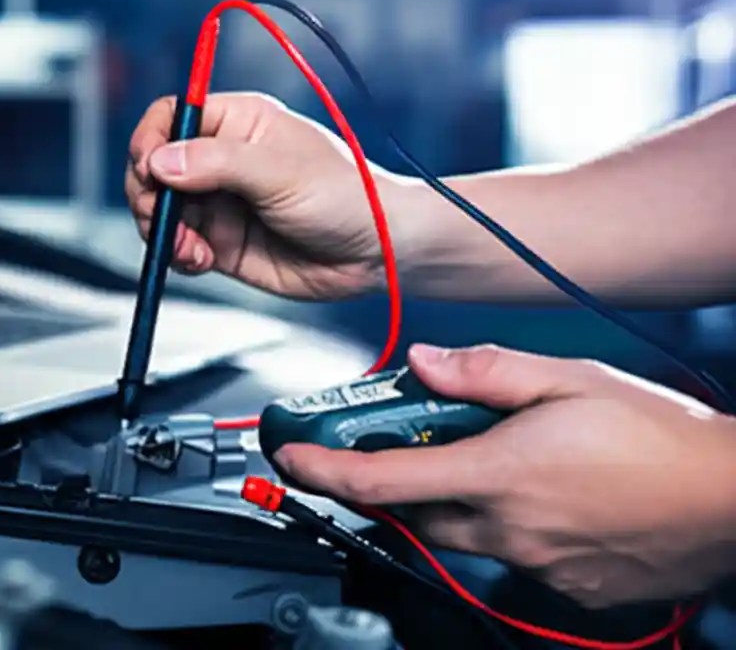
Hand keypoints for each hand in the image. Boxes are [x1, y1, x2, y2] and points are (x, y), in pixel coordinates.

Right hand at [125, 92, 415, 299]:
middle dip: (148, 194)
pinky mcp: (220, 242)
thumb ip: (218, 164)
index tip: (148, 169)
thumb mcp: (281, 173)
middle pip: (154, 166)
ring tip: (189, 249)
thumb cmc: (345, 197)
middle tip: (161, 218)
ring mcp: (218, 202)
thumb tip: (160, 161)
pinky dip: (178, 256)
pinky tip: (200, 261)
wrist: (376, 254)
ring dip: (161, 231)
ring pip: (160, 210)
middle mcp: (220, 160)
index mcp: (236, 123)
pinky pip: (177, 246)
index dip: (151, 139)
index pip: (171, 116)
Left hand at [273, 343, 735, 608]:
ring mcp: (537, 566)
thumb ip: (485, 371)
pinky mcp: (566, 589)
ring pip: (463, 535)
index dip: (322, 471)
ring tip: (501, 458)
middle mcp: (508, 530)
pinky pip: (512, 558)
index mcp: (498, 474)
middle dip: (399, 481)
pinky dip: (509, 526)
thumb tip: (422, 364)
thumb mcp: (569, 378)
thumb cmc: (662, 438)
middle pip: (415, 513)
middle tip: (411, 444)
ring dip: (459, 500)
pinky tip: (549, 495)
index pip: (379, 482)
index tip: (290, 459)